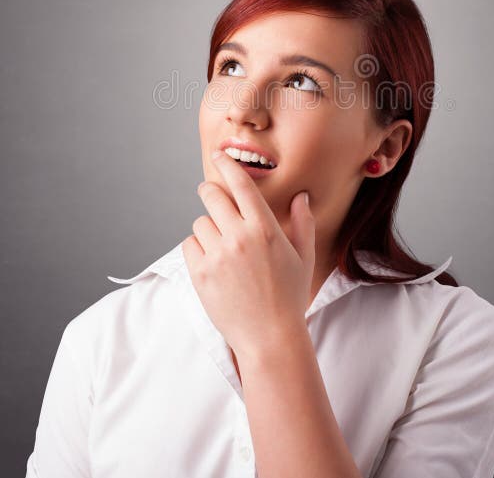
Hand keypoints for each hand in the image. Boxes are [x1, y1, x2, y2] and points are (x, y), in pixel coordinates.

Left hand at [182, 150, 314, 360]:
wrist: (269, 337)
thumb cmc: (289, 297)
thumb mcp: (303, 257)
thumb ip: (302, 223)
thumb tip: (300, 197)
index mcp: (265, 229)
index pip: (241, 185)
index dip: (228, 165)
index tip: (219, 156)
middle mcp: (240, 237)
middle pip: (212, 195)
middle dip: (210, 191)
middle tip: (210, 193)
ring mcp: (218, 255)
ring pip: (200, 222)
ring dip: (208, 227)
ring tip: (221, 245)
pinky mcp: (200, 274)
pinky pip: (190, 245)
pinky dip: (197, 248)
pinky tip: (212, 262)